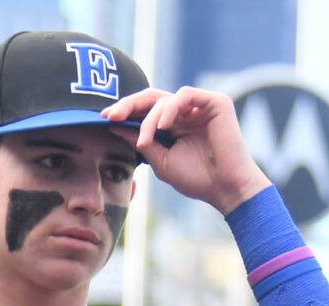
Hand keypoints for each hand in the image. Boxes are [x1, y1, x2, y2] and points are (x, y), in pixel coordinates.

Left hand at [102, 86, 270, 213]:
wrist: (224, 188)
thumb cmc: (196, 179)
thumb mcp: (160, 160)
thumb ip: (141, 141)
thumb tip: (115, 126)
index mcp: (174, 125)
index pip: (146, 111)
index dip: (125, 112)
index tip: (104, 119)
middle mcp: (186, 113)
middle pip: (151, 98)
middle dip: (128, 105)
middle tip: (111, 116)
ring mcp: (200, 106)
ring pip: (164, 99)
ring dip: (149, 119)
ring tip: (145, 142)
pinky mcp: (215, 102)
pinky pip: (184, 95)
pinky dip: (171, 109)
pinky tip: (164, 127)